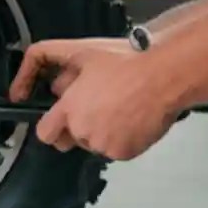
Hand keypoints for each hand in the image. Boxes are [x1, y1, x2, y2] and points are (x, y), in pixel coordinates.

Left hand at [9, 39, 184, 160]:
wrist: (162, 77)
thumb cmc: (127, 63)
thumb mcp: (83, 54)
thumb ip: (61, 72)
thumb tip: (54, 87)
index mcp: (69, 109)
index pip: (45, 132)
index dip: (50, 125)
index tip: (56, 120)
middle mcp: (83, 131)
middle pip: (68, 141)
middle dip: (75, 130)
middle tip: (94, 110)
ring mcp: (103, 145)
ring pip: (93, 145)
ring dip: (100, 133)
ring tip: (119, 110)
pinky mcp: (123, 153)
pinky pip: (115, 150)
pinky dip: (121, 140)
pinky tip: (131, 119)